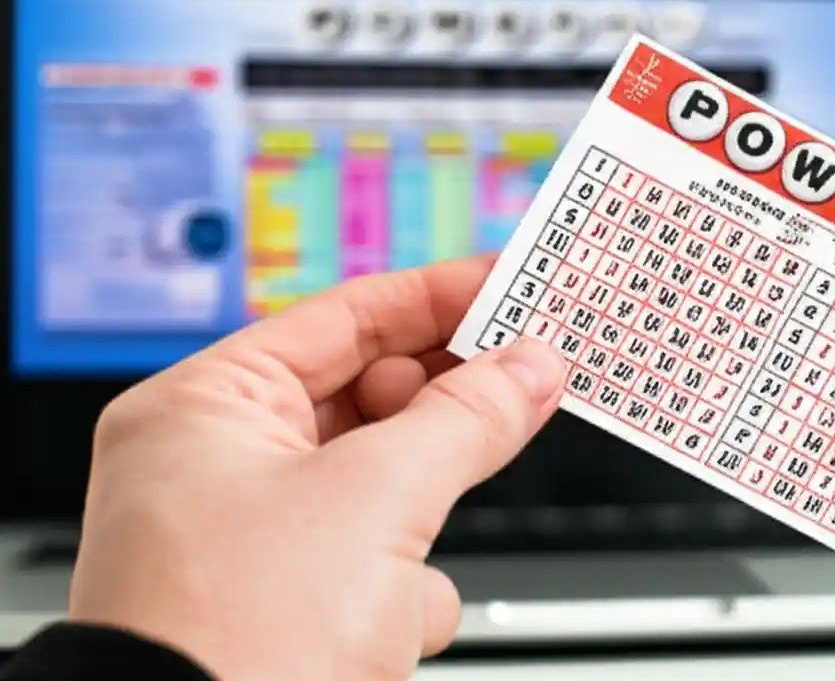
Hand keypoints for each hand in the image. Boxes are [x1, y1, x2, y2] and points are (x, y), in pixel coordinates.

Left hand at [68, 257, 565, 680]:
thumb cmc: (234, 643)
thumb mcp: (377, 501)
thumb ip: (467, 418)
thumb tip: (531, 366)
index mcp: (206, 411)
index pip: (344, 317)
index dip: (438, 295)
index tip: (513, 284)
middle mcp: (218, 468)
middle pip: (369, 398)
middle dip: (449, 404)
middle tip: (534, 375)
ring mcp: (251, 543)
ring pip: (380, 487)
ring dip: (420, 515)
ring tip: (422, 543)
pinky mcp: (288, 608)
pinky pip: (374, 562)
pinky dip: (401, 588)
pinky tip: (392, 621)